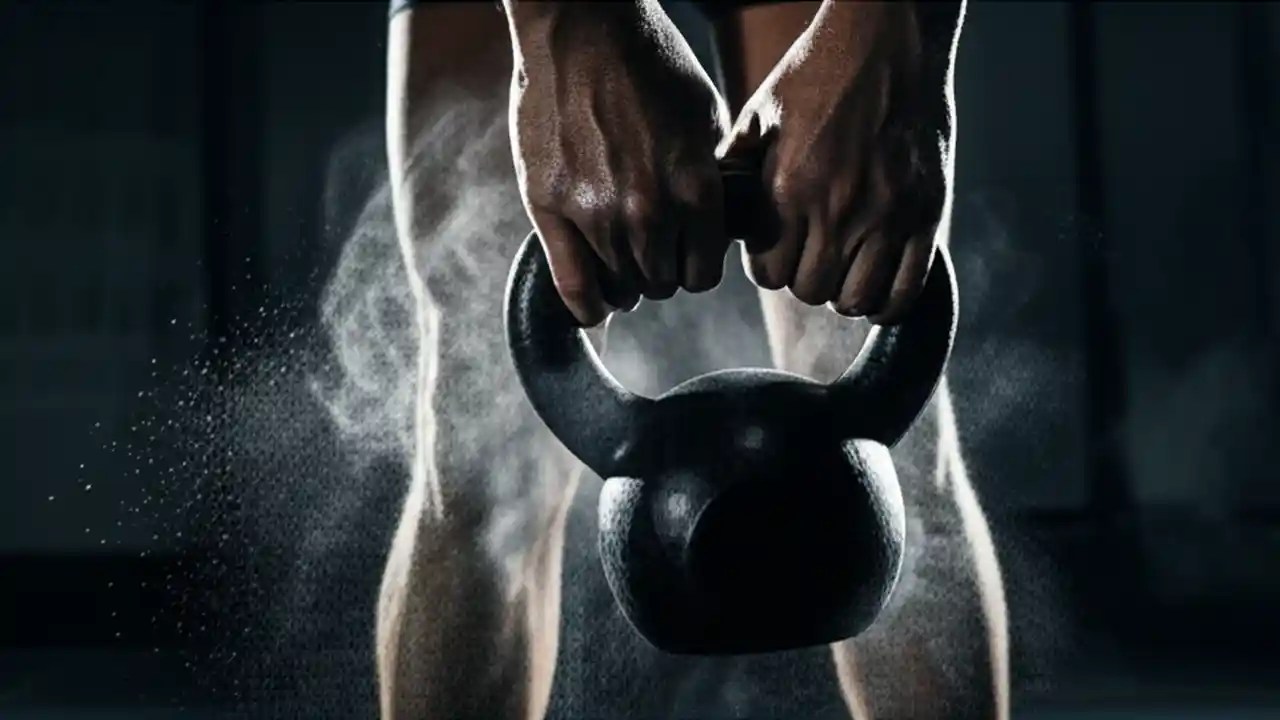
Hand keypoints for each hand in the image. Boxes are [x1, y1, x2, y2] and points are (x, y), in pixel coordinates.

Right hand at [506, 1, 730, 325]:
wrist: (583, 28)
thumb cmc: (649, 65)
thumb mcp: (706, 118)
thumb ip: (711, 180)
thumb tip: (720, 227)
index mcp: (694, 188)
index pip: (703, 272)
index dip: (695, 267)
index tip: (686, 257)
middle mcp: (648, 209)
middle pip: (662, 283)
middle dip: (662, 272)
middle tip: (652, 253)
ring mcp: (594, 211)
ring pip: (621, 285)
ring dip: (626, 282)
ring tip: (623, 264)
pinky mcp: (549, 207)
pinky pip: (573, 284)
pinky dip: (588, 306)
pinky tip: (595, 310)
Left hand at [722, 1, 957, 323]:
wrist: (882, 40)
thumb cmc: (813, 75)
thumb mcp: (759, 118)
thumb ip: (734, 172)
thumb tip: (712, 218)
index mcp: (790, 188)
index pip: (769, 274)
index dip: (769, 266)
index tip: (777, 248)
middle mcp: (839, 207)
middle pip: (811, 290)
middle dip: (804, 277)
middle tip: (810, 253)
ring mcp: (888, 213)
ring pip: (855, 299)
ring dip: (843, 291)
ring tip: (843, 265)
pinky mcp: (927, 213)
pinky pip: (906, 290)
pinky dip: (887, 300)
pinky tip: (875, 280)